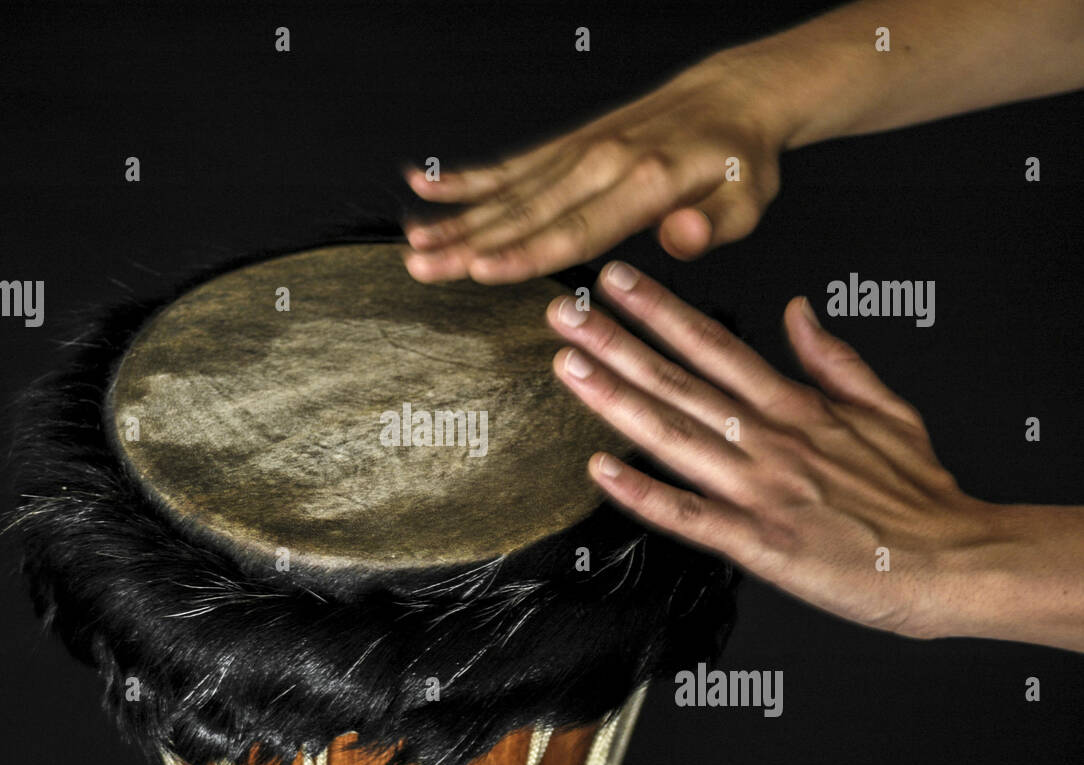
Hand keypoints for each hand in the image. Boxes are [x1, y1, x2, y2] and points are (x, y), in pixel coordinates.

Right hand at [402, 54, 788, 283]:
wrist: (734, 96)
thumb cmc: (740, 159)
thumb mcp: (748, 199)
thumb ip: (711, 225)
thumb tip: (678, 238)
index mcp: (643, 181)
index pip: (574, 229)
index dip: (524, 254)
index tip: (480, 271)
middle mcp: (601, 161)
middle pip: (525, 213)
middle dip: (468, 243)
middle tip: (420, 266)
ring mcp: (579, 151)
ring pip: (508, 191)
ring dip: (457, 217)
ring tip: (413, 242)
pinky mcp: (569, 146)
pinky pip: (511, 164)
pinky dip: (468, 177)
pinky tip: (426, 184)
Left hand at [548, 261, 1017, 641]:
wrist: (957, 559)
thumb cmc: (920, 493)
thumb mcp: (887, 407)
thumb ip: (834, 357)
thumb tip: (797, 308)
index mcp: (796, 407)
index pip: (714, 344)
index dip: (659, 310)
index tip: (619, 281)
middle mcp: (770, 439)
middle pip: (680, 380)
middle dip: (616, 343)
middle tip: (564, 312)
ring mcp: (761, 489)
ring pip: (675, 435)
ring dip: (617, 400)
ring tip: (570, 367)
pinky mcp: (760, 543)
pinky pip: (691, 515)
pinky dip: (645, 493)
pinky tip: (602, 470)